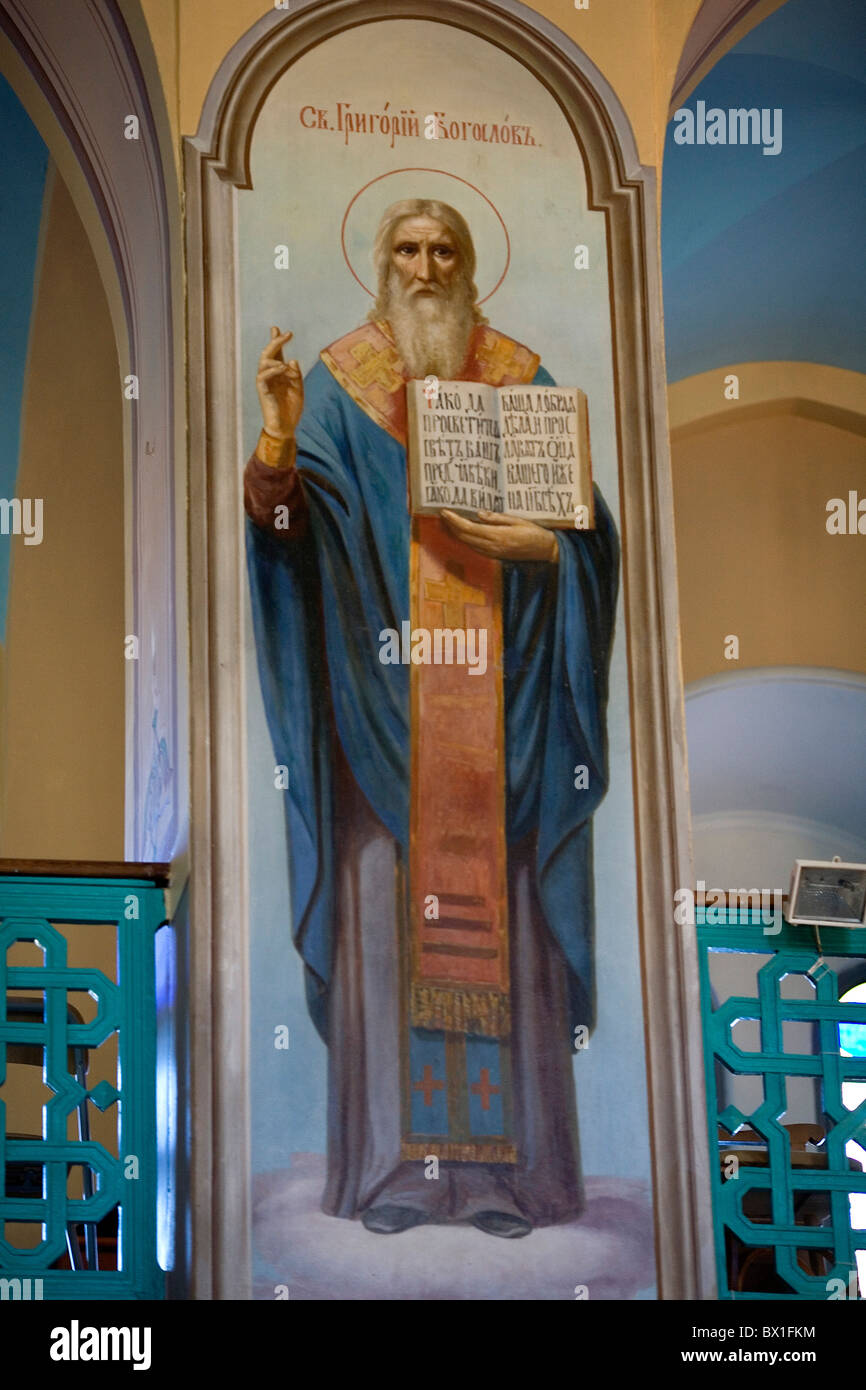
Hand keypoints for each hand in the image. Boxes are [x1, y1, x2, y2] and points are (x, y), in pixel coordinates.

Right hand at [256, 326, 303, 439]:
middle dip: (276, 342)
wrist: (286, 427)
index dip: (277, 341)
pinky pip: (263, 377)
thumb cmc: (292, 409)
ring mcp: (265, 382)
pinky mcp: (263, 391)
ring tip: (285, 364)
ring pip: (264, 362)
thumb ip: (296, 375)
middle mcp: (271, 375)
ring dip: (275, 358)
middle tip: (286, 334)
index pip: (277, 354)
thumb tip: (292, 360)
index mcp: (280, 374)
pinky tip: (283, 368)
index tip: (283, 330)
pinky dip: (272, 370)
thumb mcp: (298, 389)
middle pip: (269, 354)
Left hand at [440, 509, 557, 561]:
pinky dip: (466, 539)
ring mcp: (492, 553)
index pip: (468, 528)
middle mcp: (492, 547)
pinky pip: (475, 548)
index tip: (445, 511)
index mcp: (497, 536)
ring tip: (450, 520)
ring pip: (467, 543)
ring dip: (457, 533)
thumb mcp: (517, 521)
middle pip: (464, 537)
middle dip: (451, 526)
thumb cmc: (534, 533)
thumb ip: (497, 519)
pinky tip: (464, 532)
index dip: (454, 520)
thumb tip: (478, 514)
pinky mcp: (494, 556)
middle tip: (444, 513)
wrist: (545, 551)